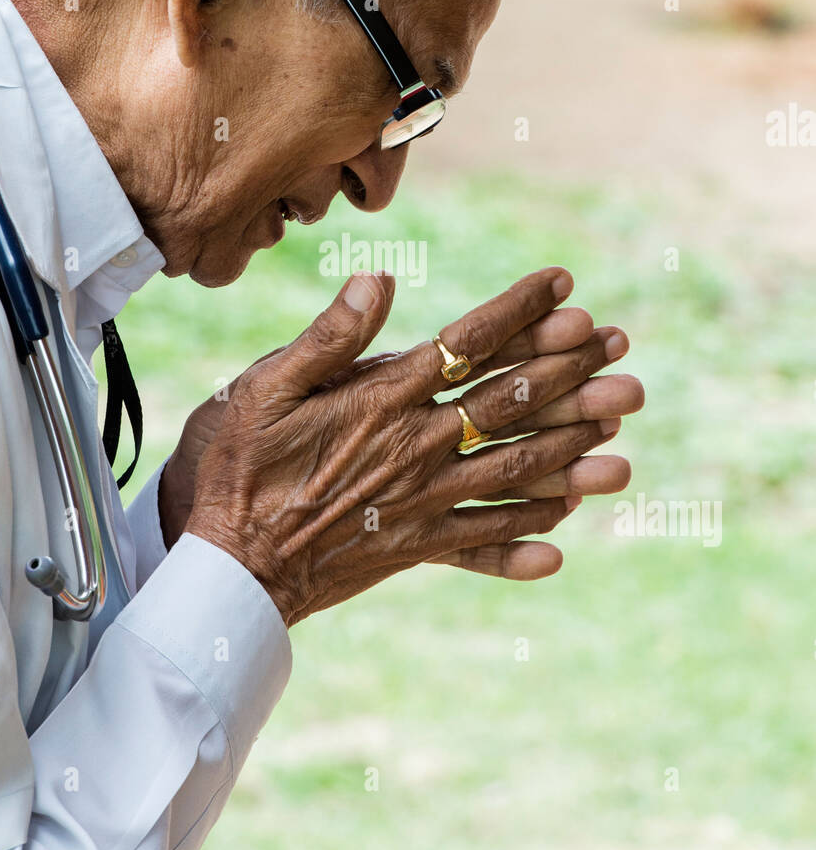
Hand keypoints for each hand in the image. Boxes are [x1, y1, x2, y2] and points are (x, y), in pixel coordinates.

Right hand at [182, 267, 642, 625]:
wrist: (224, 569)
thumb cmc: (233, 469)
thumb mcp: (263, 388)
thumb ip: (329, 337)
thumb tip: (381, 280)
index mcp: (381, 402)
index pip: (465, 345)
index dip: (519, 313)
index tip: (567, 287)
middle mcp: (413, 450)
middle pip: (507, 404)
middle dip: (570, 376)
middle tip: (625, 357)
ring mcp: (419, 504)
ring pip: (512, 473)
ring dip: (571, 454)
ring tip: (621, 444)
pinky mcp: (413, 549)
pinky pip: (481, 543)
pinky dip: (522, 539)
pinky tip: (563, 536)